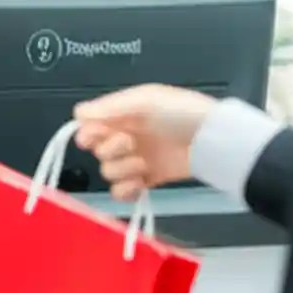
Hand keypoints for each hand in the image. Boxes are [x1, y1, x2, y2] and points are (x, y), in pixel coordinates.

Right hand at [72, 84, 217, 201]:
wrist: (214, 141)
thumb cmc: (181, 113)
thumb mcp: (145, 100)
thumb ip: (110, 107)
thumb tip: (78, 113)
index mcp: (122, 114)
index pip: (89, 126)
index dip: (88, 133)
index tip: (96, 136)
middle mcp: (125, 136)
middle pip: (96, 150)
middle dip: (110, 149)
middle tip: (131, 143)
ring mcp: (136, 159)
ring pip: (108, 172)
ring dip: (122, 169)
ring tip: (143, 164)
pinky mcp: (147, 179)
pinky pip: (122, 191)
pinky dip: (127, 190)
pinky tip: (139, 183)